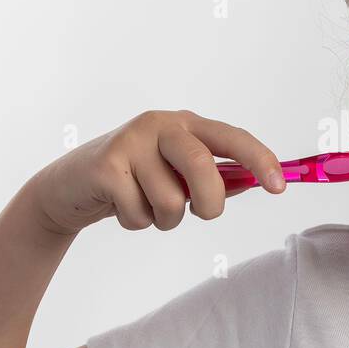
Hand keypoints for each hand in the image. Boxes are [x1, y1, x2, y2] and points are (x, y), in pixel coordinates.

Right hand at [27, 110, 285, 235]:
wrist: (69, 186)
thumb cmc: (135, 181)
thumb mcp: (176, 175)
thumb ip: (215, 176)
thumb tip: (258, 182)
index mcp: (186, 124)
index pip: (231, 137)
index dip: (259, 160)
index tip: (279, 187)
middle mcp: (160, 125)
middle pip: (202, 167)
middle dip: (208, 202)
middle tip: (201, 213)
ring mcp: (131, 142)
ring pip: (171, 200)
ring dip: (164, 219)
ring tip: (146, 207)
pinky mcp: (105, 166)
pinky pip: (140, 214)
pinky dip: (136, 223)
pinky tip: (120, 207)